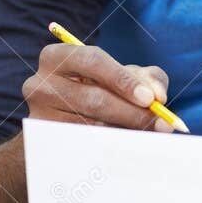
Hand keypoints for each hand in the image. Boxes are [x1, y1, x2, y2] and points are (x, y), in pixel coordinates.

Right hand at [23, 42, 174, 131]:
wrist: (62, 120)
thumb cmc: (99, 90)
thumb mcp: (122, 76)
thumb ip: (146, 78)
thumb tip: (158, 97)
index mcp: (57, 56)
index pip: (92, 61)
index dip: (123, 80)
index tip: (150, 98)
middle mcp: (40, 84)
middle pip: (94, 99)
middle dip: (133, 112)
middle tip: (162, 124)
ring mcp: (39, 115)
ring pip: (92, 126)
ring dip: (127, 132)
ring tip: (151, 135)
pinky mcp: (45, 142)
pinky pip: (86, 145)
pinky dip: (114, 146)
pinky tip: (131, 146)